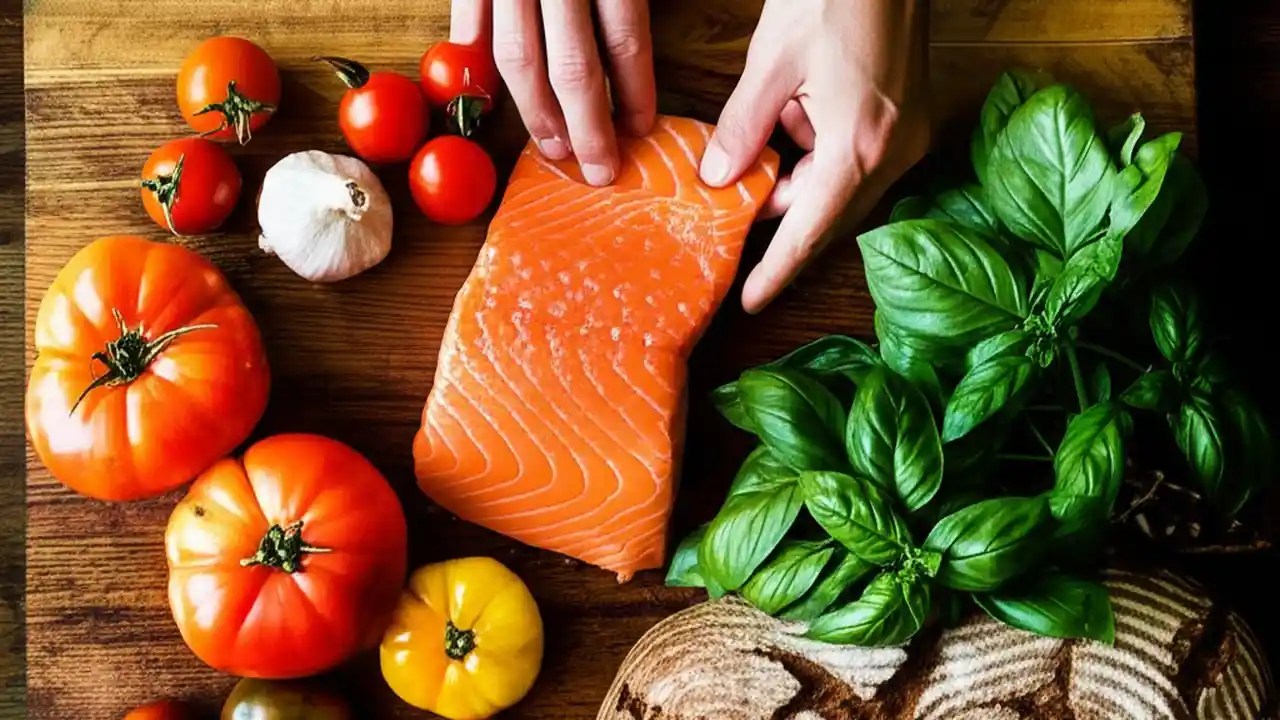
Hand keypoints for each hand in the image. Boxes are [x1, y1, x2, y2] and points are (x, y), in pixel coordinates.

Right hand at [455, 0, 656, 186]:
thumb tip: (630, 56)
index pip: (624, 40)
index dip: (634, 92)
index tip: (639, 129)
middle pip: (572, 66)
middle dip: (587, 127)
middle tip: (598, 169)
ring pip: (518, 57)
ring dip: (534, 110)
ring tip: (553, 145)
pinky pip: (469, 19)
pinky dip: (475, 60)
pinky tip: (489, 94)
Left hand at [700, 0, 930, 313]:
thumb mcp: (772, 61)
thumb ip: (743, 127)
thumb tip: (718, 178)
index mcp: (860, 148)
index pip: (810, 231)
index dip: (776, 270)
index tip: (750, 300)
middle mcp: (894, 153)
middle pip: (826, 210)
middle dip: (778, 211)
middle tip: (726, 208)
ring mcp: (907, 138)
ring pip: (839, 185)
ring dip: (797, 174)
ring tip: (757, 140)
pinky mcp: (908, 120)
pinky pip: (856, 158)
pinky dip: (819, 151)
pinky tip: (792, 114)